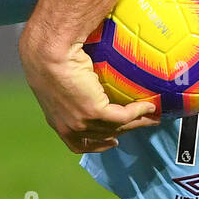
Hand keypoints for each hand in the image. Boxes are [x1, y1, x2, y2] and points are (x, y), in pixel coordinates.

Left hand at [18, 29, 159, 152]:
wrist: (47, 53)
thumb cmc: (47, 56)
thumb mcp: (56, 79)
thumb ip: (70, 88)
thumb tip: (85, 80)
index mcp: (56, 121)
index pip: (78, 143)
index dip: (97, 145)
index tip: (112, 141)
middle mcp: (68, 127)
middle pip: (103, 136)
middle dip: (124, 132)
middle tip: (142, 123)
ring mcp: (81, 122)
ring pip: (116, 127)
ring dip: (137, 122)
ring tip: (151, 115)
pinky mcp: (94, 112)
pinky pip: (123, 116)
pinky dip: (139, 110)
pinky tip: (149, 105)